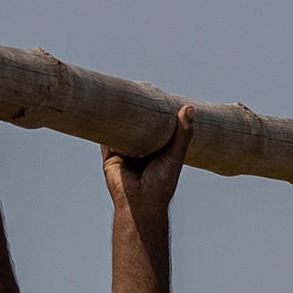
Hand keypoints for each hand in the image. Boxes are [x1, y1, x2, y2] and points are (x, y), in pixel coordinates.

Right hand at [103, 105, 194, 223]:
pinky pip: (105, 138)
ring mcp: (124, 152)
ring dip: (119, 116)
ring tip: (119, 94)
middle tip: (138, 88)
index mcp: (156, 149)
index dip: (155, 112)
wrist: (142, 204)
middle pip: (136, 126)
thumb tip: (188, 108)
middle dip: (136, 111)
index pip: (155, 126)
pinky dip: (104, 126)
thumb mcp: (176, 154)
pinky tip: (104, 110)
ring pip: (120, 129)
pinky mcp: (110, 156)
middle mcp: (139, 150)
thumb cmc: (162, 183)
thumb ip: (182, 133)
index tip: (157, 94)